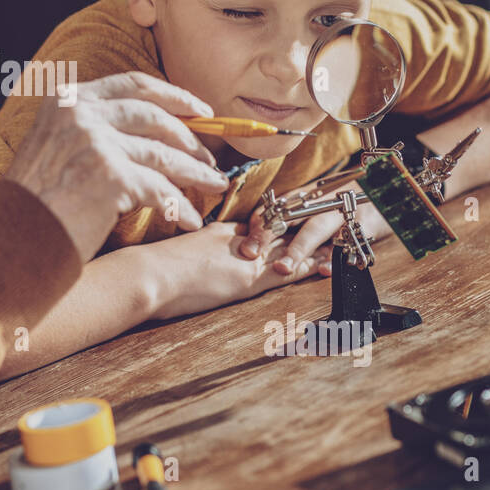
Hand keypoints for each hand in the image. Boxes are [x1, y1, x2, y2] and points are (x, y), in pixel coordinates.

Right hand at [6, 72, 229, 259]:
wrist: (10, 236)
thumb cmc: (35, 200)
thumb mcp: (55, 145)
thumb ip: (92, 129)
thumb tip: (153, 131)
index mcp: (69, 98)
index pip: (134, 84)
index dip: (174, 95)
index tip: (201, 111)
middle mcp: (82, 113)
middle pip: (155, 116)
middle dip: (191, 138)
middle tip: (210, 159)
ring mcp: (96, 142)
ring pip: (163, 153)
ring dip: (195, 172)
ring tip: (214, 187)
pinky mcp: (110, 176)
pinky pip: (160, 189)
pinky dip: (180, 205)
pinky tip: (191, 218)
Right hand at [143, 221, 327, 319]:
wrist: (150, 277)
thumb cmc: (157, 269)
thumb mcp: (187, 250)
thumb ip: (206, 248)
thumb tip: (211, 255)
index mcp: (224, 230)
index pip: (263, 221)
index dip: (285, 217)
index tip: (304, 210)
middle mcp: (240, 238)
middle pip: (283, 228)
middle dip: (309, 222)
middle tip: (335, 214)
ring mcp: (246, 258)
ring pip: (290, 246)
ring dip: (315, 244)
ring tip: (340, 239)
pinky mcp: (248, 279)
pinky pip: (286, 270)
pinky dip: (308, 266)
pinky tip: (325, 266)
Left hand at [239, 180, 391, 276]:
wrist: (387, 192)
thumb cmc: (342, 204)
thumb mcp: (315, 205)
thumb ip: (290, 219)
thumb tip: (256, 239)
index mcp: (305, 197)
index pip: (275, 209)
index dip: (259, 227)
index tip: (246, 247)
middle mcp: (320, 202)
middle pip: (291, 217)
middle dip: (272, 236)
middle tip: (255, 257)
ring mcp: (341, 213)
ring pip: (316, 229)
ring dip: (299, 249)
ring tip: (284, 267)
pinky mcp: (362, 225)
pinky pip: (347, 242)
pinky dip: (336, 257)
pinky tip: (324, 270)